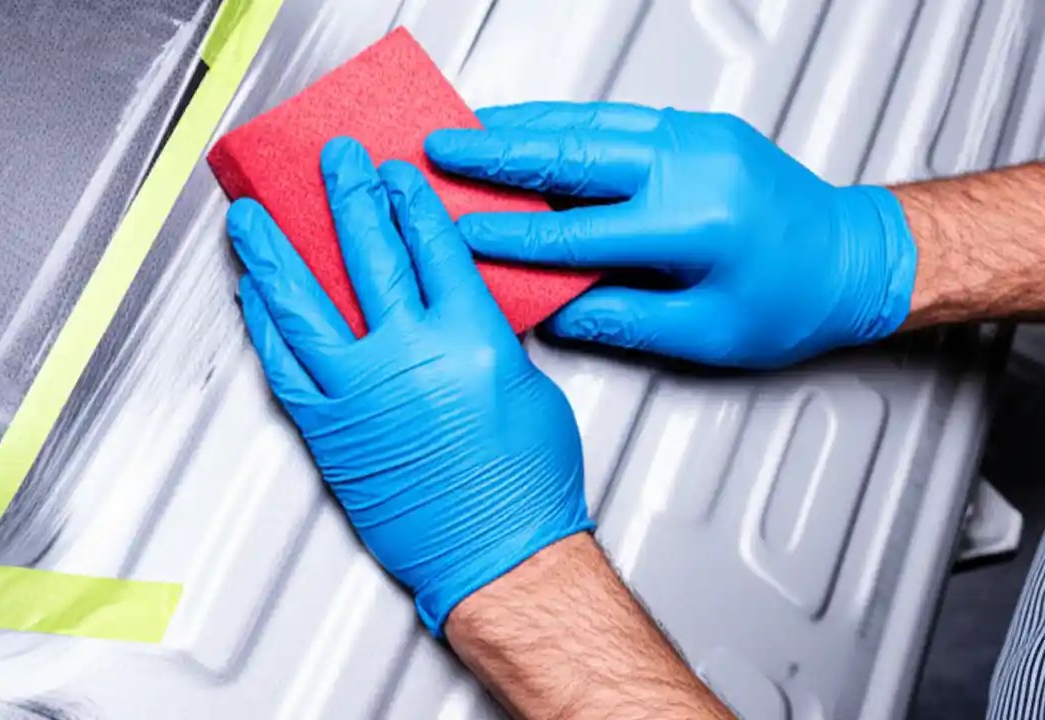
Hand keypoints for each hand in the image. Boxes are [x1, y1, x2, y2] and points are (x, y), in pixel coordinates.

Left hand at [228, 137, 592, 634]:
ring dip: (273, 250)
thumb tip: (451, 302)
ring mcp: (360, 391)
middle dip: (348, 195)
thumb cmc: (525, 486)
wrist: (498, 557)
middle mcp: (410, 355)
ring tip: (250, 214)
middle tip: (334, 161)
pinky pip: (284, 364)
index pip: (432, 245)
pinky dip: (263, 325)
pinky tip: (252, 297)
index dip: (410, 200)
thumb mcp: (530, 386)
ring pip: (302, 302)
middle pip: (368, 253)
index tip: (395, 173)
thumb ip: (485, 335)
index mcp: (470, 336)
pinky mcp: (328, 429)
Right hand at [425, 102, 917, 368]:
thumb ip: (619, 318)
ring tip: (467, 128)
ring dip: (521, 125)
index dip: (508, 236)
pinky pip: (613, 118)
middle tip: (439, 148)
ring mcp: (695, 137)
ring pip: (588, 123)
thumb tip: (552, 308)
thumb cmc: (792, 301)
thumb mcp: (704, 334)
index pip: (574, 232)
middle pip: (571, 154)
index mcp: (693, 226)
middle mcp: (692, 167)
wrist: (855, 257)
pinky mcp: (695, 128)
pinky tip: (527, 124)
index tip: (458, 233)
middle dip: (496, 152)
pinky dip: (561, 121)